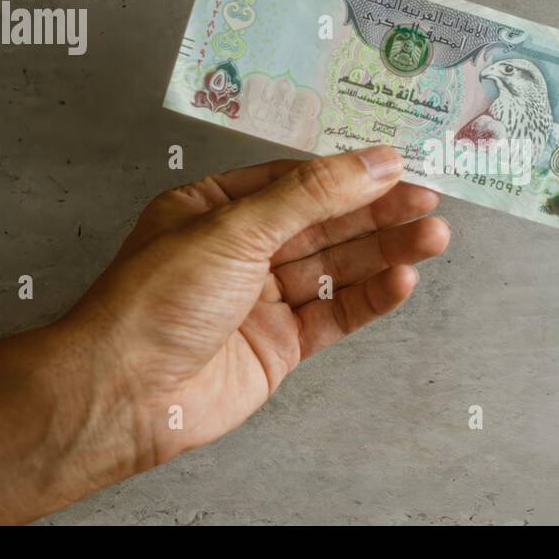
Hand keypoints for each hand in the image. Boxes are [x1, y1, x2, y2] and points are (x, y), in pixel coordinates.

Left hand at [60, 146, 450, 466]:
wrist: (126, 394)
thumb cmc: (153, 302)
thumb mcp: (235, 227)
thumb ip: (311, 195)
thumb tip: (371, 163)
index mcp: (215, 209)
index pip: (295, 181)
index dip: (348, 173)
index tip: (398, 166)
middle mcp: (239, 251)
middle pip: (323, 223)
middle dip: (377, 212)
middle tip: (428, 201)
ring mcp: (261, 299)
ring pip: (336, 268)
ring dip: (385, 252)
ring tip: (432, 237)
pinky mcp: (280, 344)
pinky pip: (336, 314)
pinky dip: (371, 297)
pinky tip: (401, 279)